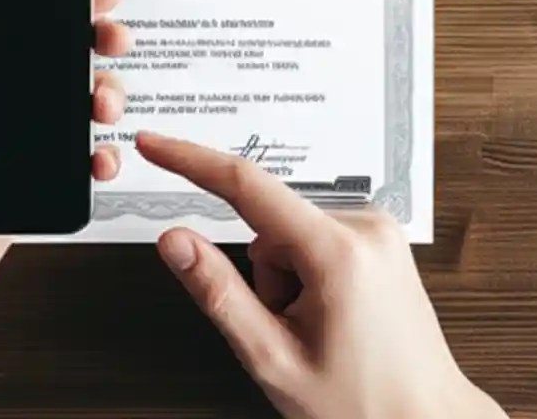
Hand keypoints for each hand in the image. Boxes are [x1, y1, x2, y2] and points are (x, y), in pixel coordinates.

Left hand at [0, 0, 129, 354]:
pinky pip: (71, 163)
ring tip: (104, 99)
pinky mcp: (26, 190)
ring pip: (67, 106)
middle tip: (108, 31)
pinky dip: (98, 155)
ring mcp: (6, 152)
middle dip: (85, 38)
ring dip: (100, 91)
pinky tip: (101, 155)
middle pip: (42, 60)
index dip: (34, 2)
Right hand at [136, 133, 505, 418]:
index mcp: (338, 252)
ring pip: (290, 236)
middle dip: (263, 278)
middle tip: (290, 331)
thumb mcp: (273, 358)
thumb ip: (218, 293)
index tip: (155, 144)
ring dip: (287, 280)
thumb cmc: (364, 404)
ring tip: (318, 329)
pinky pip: (317, 240)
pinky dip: (309, 275)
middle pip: (268, 227)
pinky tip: (332, 315)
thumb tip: (175, 242)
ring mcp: (379, 232)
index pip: (247, 187)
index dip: (190, 161)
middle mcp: (366, 227)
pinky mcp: (381, 240)